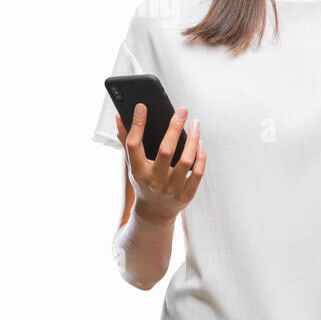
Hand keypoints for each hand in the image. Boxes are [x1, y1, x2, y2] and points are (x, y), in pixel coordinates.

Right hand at [117, 104, 206, 224]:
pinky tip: (200, 143)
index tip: (142, 107)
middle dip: (174, 127)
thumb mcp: (132, 165)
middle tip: (182, 111)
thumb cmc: (143, 183)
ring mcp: (171, 189)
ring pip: (186, 160)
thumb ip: (127, 141)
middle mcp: (154, 181)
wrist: (154, 212)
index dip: (137, 124)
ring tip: (195, 123)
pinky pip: (198, 172)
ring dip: (193, 139)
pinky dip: (201, 156)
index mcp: (137, 172)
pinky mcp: (187, 195)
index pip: (134, 145)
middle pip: (165, 150)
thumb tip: (120, 117)